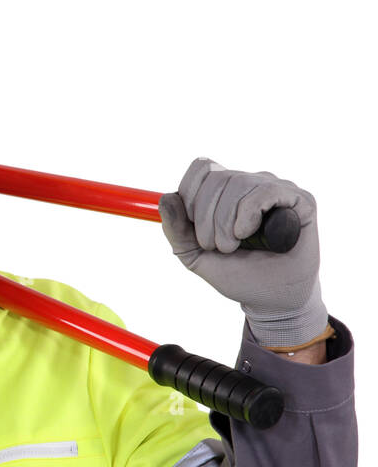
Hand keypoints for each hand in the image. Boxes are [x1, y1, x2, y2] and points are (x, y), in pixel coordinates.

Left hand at [159, 158, 326, 348]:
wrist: (270, 298)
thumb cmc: (236, 273)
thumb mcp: (195, 254)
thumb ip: (176, 229)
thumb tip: (166, 197)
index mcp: (226, 190)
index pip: (202, 168)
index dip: (190, 194)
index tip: (192, 226)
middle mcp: (251, 183)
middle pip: (217, 177)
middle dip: (205, 217)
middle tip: (214, 246)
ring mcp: (277, 189)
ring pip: (239, 183)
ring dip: (225, 221)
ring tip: (231, 246)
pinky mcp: (301, 200)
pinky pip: (266, 191)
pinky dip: (248, 214)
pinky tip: (246, 233)